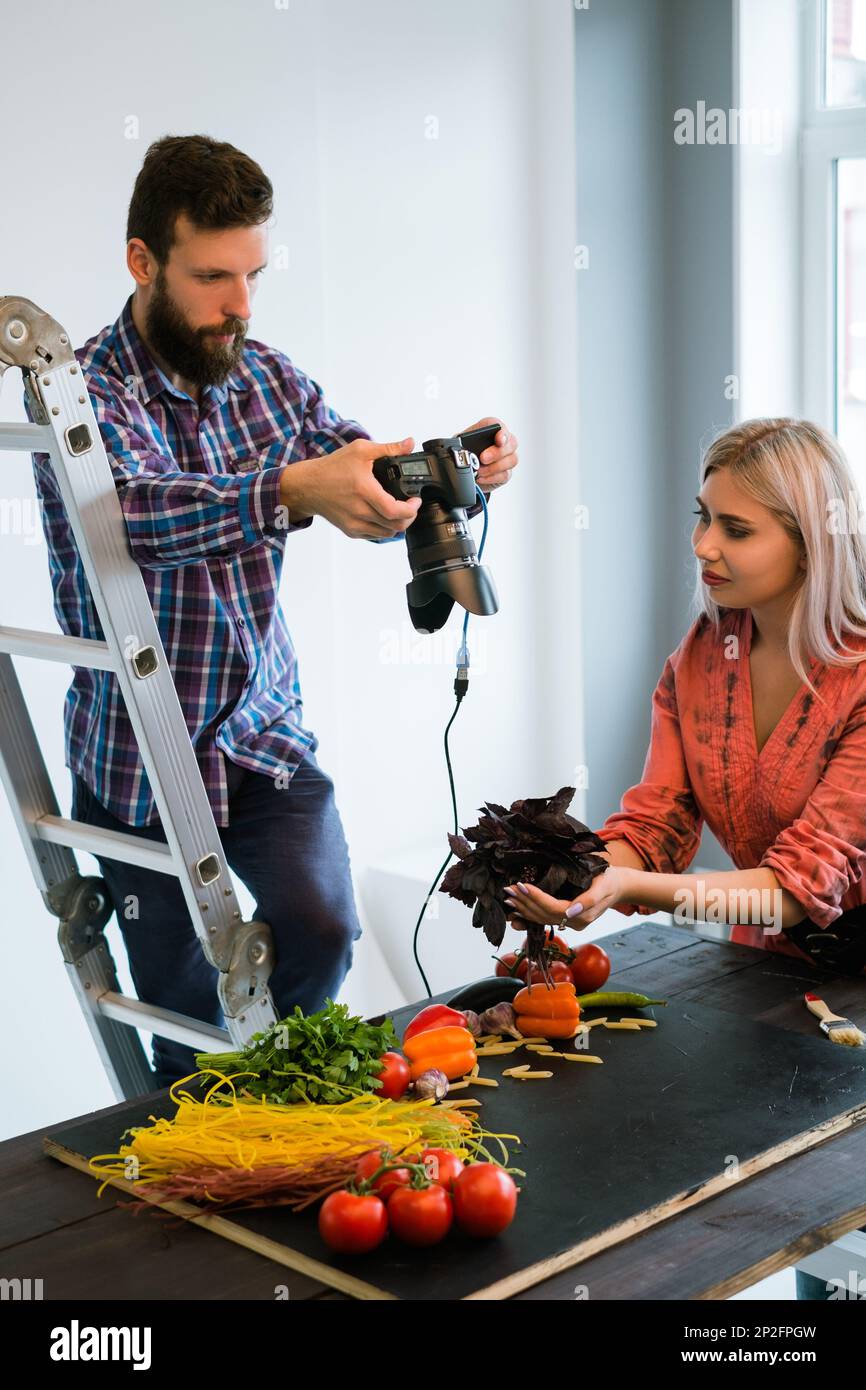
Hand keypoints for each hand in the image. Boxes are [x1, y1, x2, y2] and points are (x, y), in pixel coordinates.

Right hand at [279, 437, 422, 539]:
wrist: (308, 486)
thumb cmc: (332, 468)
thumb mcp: (361, 450)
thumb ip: (389, 448)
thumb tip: (410, 443)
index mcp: (364, 491)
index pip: (395, 511)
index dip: (411, 509)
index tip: (416, 501)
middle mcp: (359, 511)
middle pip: (395, 526)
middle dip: (409, 517)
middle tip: (411, 506)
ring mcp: (354, 523)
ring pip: (387, 533)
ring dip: (398, 524)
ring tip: (399, 510)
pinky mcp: (351, 530)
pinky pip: (375, 535)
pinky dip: (384, 528)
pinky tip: (384, 516)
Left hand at [460, 417, 518, 492]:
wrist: (465, 468)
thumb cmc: (465, 451)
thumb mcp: (459, 444)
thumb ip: (462, 441)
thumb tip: (461, 447)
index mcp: (491, 429)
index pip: (501, 426)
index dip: (502, 432)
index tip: (499, 440)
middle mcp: (503, 442)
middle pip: (511, 443)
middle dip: (497, 452)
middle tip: (483, 458)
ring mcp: (507, 457)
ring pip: (512, 460)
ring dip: (494, 467)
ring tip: (479, 470)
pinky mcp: (506, 472)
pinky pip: (505, 475)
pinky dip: (492, 477)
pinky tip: (481, 477)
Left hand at [503, 867, 631, 930]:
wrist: (617, 886)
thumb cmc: (609, 880)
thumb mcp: (603, 886)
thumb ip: (588, 900)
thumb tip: (570, 912)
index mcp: (582, 916)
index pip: (552, 908)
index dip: (535, 898)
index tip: (521, 886)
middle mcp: (573, 922)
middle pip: (543, 915)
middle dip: (524, 903)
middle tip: (508, 890)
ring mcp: (568, 922)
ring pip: (541, 918)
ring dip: (523, 909)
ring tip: (508, 899)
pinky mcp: (564, 918)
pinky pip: (544, 919)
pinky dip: (528, 916)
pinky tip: (515, 915)